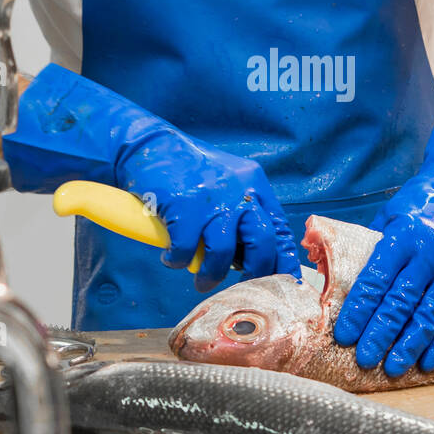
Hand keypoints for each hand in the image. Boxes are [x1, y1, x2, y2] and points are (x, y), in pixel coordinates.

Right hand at [116, 127, 300, 291]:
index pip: (280, 229)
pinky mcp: (183, 206)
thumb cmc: (188, 168)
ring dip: (211, 275)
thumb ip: (242, 212)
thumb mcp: (227, 182)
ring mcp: (212, 199)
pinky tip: (171, 258)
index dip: (284, 261)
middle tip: (242, 289)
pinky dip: (177, 261)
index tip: (283, 283)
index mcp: (255, 184)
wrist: (150, 145)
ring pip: (223, 253)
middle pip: (261, 243)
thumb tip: (251, 257)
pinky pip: (185, 250)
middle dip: (254, 274)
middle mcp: (240, 191)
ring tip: (202, 282)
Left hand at [333, 178, 433, 375]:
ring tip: (394, 367)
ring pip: (430, 315)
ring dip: (410, 345)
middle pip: (401, 303)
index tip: (345, 336)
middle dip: (380, 335)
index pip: (375, 281)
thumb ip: (369, 248)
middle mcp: (429, 256)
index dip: (358, 311)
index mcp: (401, 238)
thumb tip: (335, 278)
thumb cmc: (421, 205)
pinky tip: (428, 361)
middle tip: (365, 360)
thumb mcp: (389, 217)